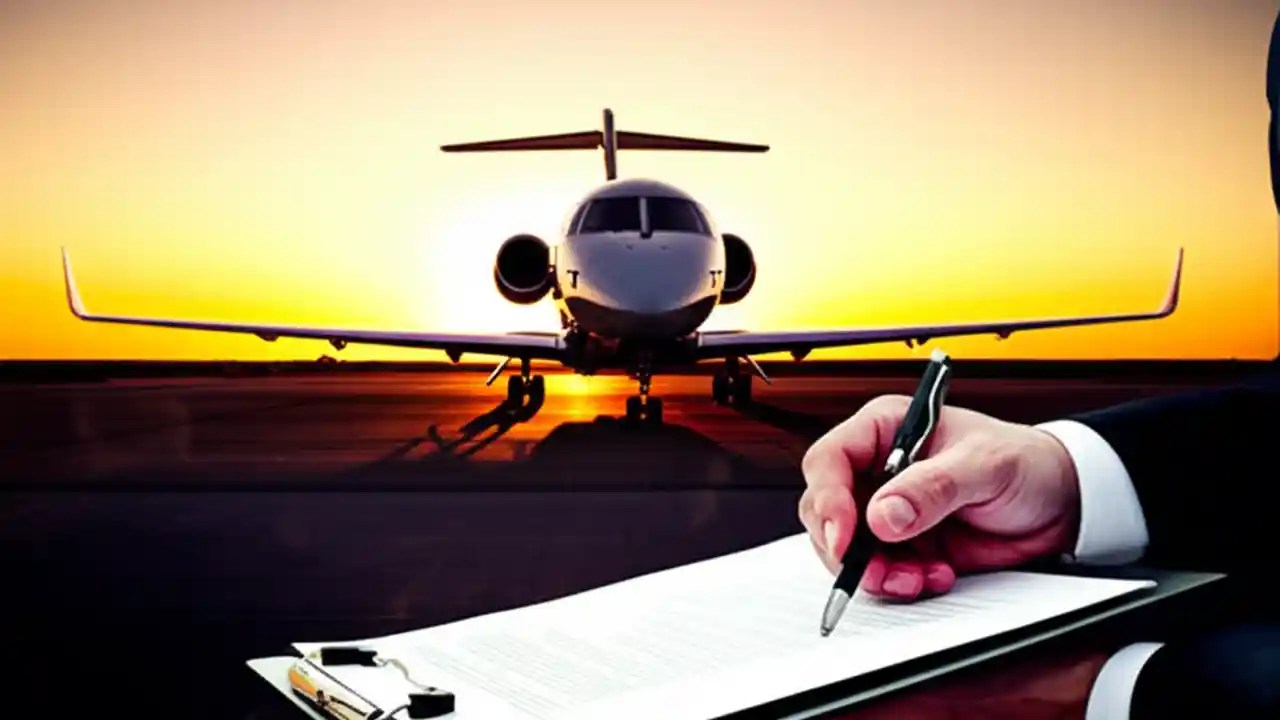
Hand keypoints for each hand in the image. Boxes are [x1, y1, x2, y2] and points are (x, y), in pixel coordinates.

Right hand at [798, 395, 1080, 599]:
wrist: (1060, 504)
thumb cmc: (1025, 462)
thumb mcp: (985, 465)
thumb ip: (933, 487)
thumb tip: (883, 514)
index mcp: (886, 429)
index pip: (830, 460)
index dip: (828, 498)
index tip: (845, 535)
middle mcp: (877, 469)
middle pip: (825, 508)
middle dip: (847, 547)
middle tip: (879, 569)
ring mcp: (887, 510)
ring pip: (846, 548)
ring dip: (875, 572)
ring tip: (917, 578)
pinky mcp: (902, 545)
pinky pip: (877, 571)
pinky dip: (898, 583)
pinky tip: (935, 576)